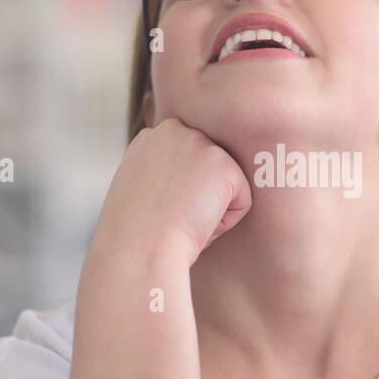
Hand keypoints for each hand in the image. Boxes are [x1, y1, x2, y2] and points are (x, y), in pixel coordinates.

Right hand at [86, 117, 252, 267]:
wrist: (139, 247)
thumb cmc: (136, 234)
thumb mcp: (140, 188)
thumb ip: (162, 172)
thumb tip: (188, 183)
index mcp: (152, 136)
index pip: (187, 162)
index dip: (179, 193)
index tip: (160, 209)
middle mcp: (175, 131)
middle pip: (209, 172)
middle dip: (196, 198)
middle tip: (170, 216)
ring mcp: (199, 144)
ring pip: (225, 186)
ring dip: (209, 210)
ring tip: (181, 220)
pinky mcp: (223, 164)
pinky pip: (241, 201)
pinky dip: (225, 222)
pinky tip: (196, 223)